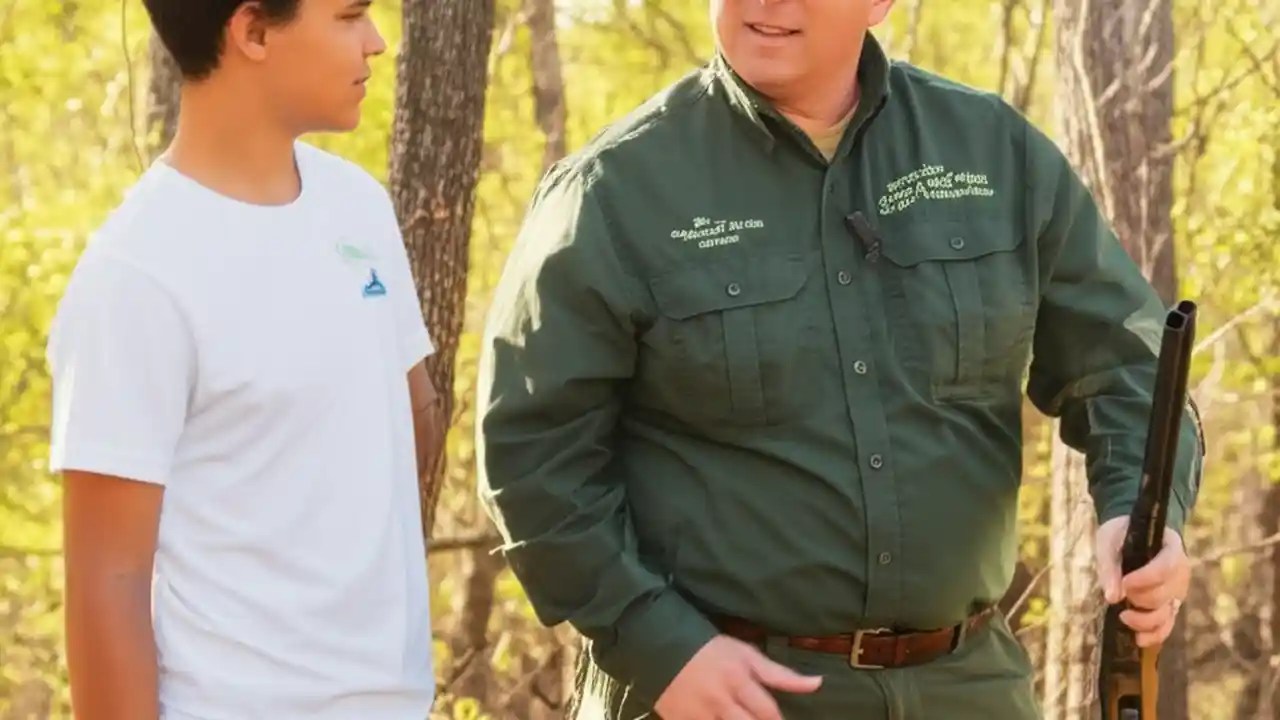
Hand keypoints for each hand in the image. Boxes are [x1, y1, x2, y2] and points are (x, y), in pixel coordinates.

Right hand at [654, 636, 821, 719]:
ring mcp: (700, 715)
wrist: (659, 646)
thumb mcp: (745, 654)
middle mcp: (720, 701)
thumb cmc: (709, 650)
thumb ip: (781, 674)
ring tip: (739, 717)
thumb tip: (818, 683)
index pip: (768, 713)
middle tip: (759, 718)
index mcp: (739, 680)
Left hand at [1095, 516, 1190, 647]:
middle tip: (1121, 589)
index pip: (1166, 568)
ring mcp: (1177, 593)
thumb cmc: (1121, 534)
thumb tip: (1112, 597)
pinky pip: (1166, 627)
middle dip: (1139, 598)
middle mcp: (1180, 573)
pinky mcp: (1169, 608)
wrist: (1132, 535)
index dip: (1145, 579)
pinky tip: (1137, 639)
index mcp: (1171, 548)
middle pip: (1164, 595)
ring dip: (1143, 620)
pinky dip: (1153, 635)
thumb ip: (1109, 565)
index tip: (1125, 583)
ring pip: (1166, 615)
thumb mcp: (1110, 541)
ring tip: (1123, 615)